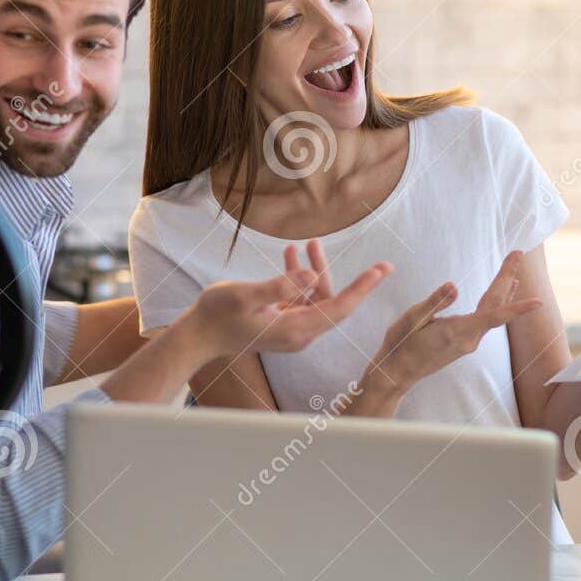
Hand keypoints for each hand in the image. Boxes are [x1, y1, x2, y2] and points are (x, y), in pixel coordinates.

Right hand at [184, 240, 391, 360]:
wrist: (198, 336)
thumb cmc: (217, 315)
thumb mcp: (245, 295)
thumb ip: (278, 286)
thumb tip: (311, 276)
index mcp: (296, 329)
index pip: (339, 307)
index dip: (363, 288)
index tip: (382, 271)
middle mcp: (298, 333)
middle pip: (333, 302)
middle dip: (346, 277)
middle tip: (382, 264)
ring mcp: (290, 330)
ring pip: (315, 298)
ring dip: (314, 272)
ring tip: (308, 244)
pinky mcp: (281, 325)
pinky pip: (300, 300)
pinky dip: (298, 280)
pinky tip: (289, 256)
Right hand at [362, 251, 541, 398]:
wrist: (397, 372)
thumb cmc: (401, 344)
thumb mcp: (412, 319)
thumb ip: (435, 303)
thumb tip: (453, 286)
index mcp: (458, 331)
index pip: (495, 315)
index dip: (518, 308)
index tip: (539, 302)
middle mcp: (469, 338)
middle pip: (496, 307)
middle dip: (507, 279)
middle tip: (517, 254)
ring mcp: (467, 342)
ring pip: (492, 314)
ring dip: (504, 292)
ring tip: (515, 273)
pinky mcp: (463, 343)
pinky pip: (485, 321)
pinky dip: (495, 305)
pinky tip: (497, 299)